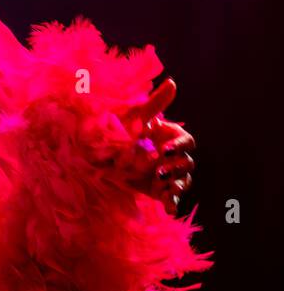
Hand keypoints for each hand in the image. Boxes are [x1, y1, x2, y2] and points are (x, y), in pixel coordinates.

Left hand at [123, 77, 195, 214]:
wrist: (103, 152)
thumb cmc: (122, 128)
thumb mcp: (136, 116)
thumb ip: (155, 103)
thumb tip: (172, 82)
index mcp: (172, 137)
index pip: (187, 143)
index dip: (179, 147)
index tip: (164, 150)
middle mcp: (174, 157)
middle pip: (187, 164)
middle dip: (176, 168)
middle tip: (159, 171)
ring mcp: (169, 174)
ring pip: (183, 181)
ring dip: (177, 185)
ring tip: (165, 187)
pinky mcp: (160, 190)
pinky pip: (172, 198)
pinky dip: (173, 203)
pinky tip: (170, 209)